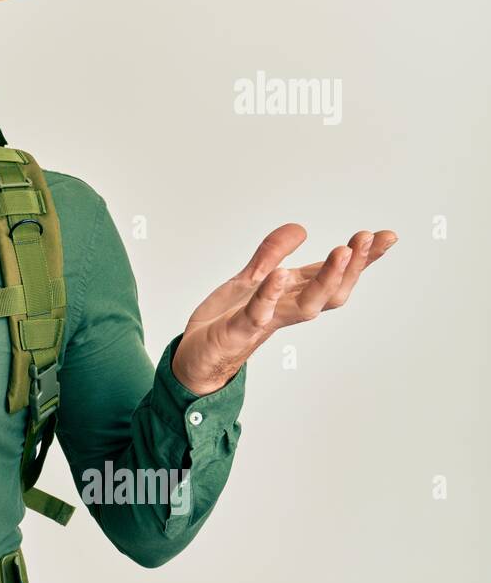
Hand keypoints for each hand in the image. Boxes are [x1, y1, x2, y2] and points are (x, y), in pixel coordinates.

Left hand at [171, 224, 397, 395]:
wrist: (196, 354)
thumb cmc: (227, 320)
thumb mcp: (250, 278)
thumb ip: (271, 253)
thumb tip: (301, 228)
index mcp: (292, 295)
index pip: (333, 274)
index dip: (361, 258)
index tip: (387, 236)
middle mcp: (286, 309)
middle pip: (332, 290)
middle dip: (354, 266)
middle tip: (368, 239)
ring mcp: (266, 321)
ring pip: (307, 305)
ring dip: (326, 279)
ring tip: (341, 251)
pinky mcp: (238, 331)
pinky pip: (258, 313)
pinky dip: (270, 295)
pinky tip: (280, 275)